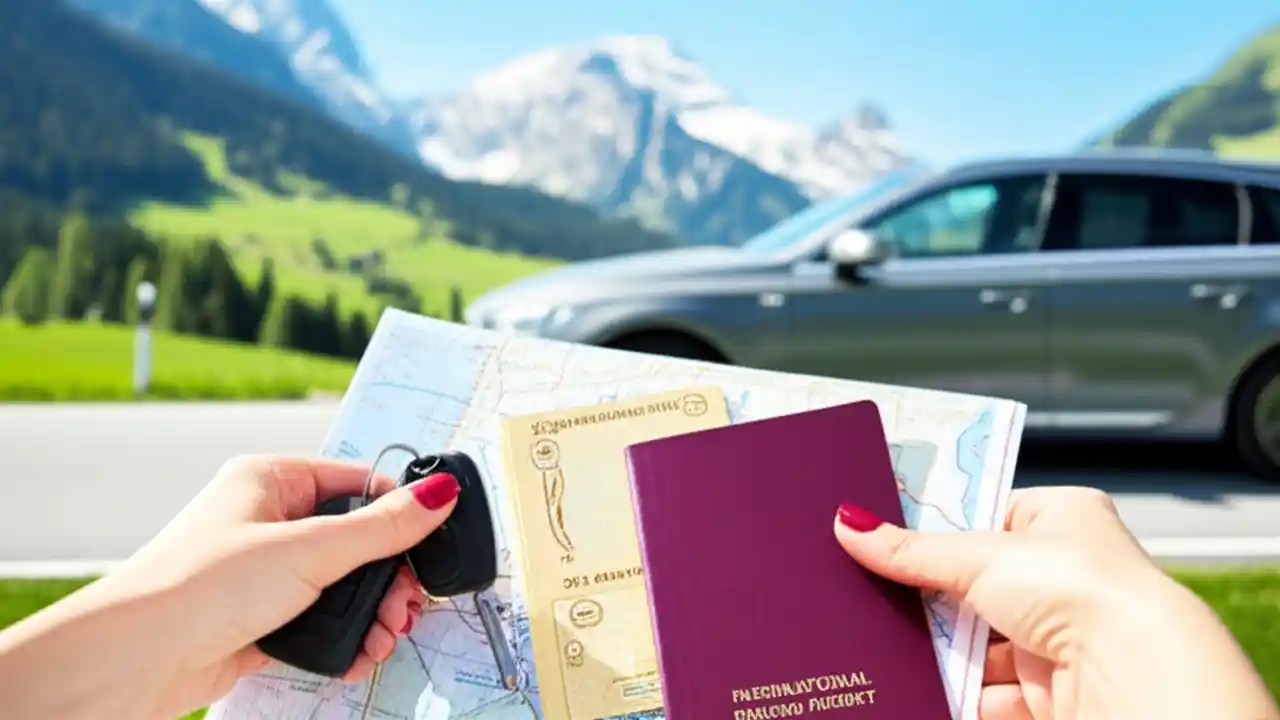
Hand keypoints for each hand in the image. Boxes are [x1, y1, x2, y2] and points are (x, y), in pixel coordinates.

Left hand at [0, 455, 460, 719]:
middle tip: (408, 607)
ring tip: (384, 638)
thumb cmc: (201, 586)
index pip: (357, 483)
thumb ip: (383, 527)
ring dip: (371, 613)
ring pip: (341, 585)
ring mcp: (262, 572)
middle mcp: (266, 521)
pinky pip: (318, 622)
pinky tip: (357, 656)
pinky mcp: (258, 618)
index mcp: (272, 480)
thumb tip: (441, 492)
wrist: (135, 661)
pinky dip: (343, 639)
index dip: (398, 513)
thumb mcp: (310, 550)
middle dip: (389, 578)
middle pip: (355, 540)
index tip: (429, 544)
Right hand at [833, 487, 1277, 719]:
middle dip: (935, 595)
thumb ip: (911, 549)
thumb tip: (850, 523)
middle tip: (883, 587)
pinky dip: (959, 689)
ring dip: (944, 647)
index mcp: (1066, 519)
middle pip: (976, 583)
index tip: (889, 527)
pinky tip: (928, 685)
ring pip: (977, 641)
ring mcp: (1060, 636)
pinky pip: (988, 688)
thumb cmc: (1086, 591)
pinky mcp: (1051, 690)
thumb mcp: (980, 557)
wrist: (1134, 678)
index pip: (988, 513)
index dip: (940, 524)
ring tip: (898, 640)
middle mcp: (1070, 576)